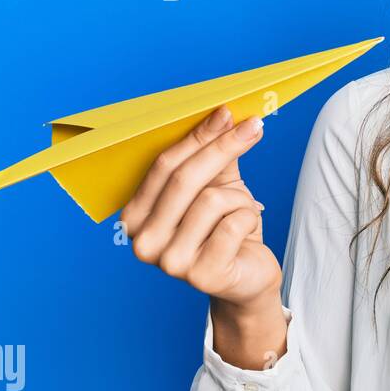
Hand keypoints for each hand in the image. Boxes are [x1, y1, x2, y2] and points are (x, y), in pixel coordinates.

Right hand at [119, 104, 281, 312]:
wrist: (248, 278)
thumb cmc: (227, 230)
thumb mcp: (217, 187)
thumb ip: (213, 156)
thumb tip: (222, 114)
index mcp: (135, 216)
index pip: (163, 166)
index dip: (197, 137)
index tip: (226, 112)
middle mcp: (143, 241)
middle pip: (184, 179)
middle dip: (223, 147)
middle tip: (254, 127)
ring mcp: (169, 262)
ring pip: (211, 200)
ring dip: (240, 199)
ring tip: (245, 211)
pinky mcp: (201, 276)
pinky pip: (233, 224)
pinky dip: (249, 218)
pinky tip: (248, 231)